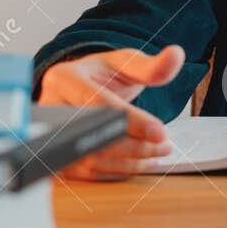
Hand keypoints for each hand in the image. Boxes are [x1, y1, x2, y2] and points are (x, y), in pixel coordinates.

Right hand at [39, 46, 185, 179]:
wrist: (83, 88)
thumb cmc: (103, 74)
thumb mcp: (127, 62)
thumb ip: (152, 65)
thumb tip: (176, 55)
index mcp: (64, 78)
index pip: (98, 103)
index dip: (130, 121)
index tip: (160, 132)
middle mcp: (50, 107)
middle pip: (92, 135)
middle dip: (133, 144)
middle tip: (164, 145)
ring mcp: (51, 134)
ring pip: (90, 158)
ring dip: (130, 161)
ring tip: (158, 153)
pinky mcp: (58, 156)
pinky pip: (87, 172)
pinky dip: (118, 171)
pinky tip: (141, 163)